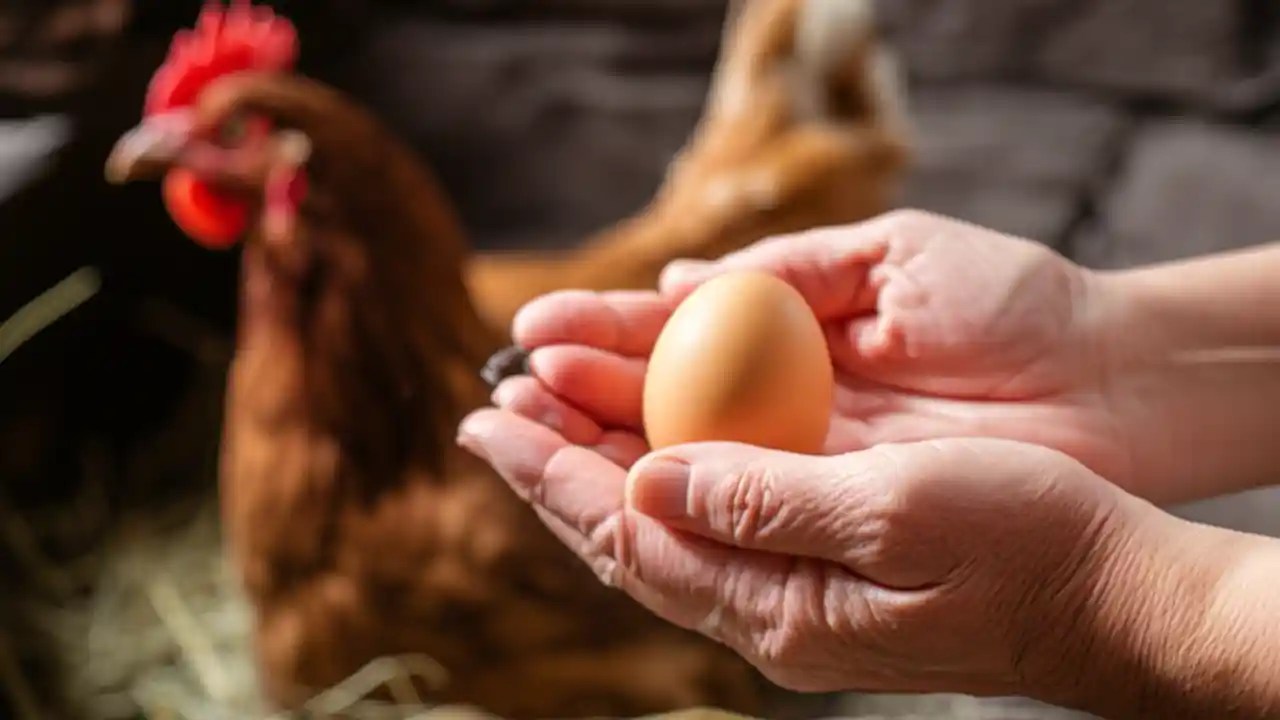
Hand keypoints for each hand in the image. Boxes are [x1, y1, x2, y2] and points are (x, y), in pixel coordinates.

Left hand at [456, 411, 1166, 708]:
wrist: (1111, 598)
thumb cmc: (1025, 548)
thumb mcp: (898, 511)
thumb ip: (765, 501)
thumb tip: (647, 479)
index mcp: (777, 605)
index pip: (629, 535)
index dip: (552, 476)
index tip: (490, 423)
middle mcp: (770, 611)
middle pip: (630, 538)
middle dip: (555, 472)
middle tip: (490, 412)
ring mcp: (795, 596)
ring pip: (667, 530)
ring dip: (601, 470)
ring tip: (545, 418)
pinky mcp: (824, 572)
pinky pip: (716, 522)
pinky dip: (665, 478)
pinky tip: (650, 447)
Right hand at [493, 209, 1138, 493]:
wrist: (1112, 383)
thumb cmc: (1010, 307)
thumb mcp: (891, 258)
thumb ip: (786, 271)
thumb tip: (680, 280)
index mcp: (789, 342)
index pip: (669, 348)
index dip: (596, 344)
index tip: (527, 341)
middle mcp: (783, 414)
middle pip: (655, 417)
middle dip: (572, 410)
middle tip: (500, 402)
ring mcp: (806, 471)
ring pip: (680, 473)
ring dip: (597, 460)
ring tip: (521, 439)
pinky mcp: (839, 520)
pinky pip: (738, 518)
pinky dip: (672, 505)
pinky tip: (610, 488)